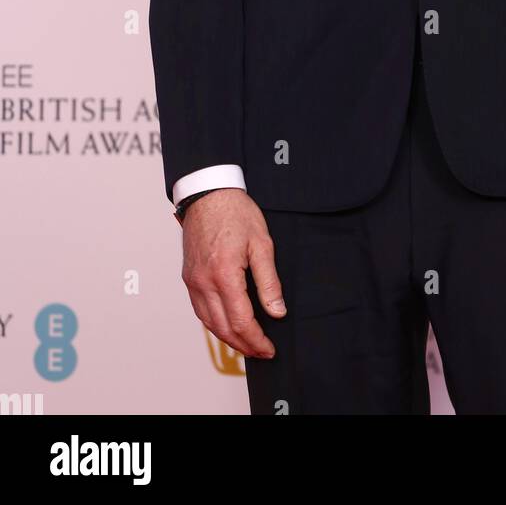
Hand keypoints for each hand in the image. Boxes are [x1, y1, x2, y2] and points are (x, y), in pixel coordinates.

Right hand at [180, 189, 285, 358]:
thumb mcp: (262, 243)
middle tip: (262, 351)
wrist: (209, 194)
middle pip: (223, 328)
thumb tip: (277, 312)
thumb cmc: (235, 212)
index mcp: (224, 274)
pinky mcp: (188, 278)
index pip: (241, 321)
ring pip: (209, 323)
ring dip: (228, 339)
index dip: (257, 340)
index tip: (269, 348)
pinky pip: (200, 310)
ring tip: (247, 344)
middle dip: (244, 345)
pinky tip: (227, 325)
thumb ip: (269, 282)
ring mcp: (192, 281)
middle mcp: (204, 282)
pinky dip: (215, 324)